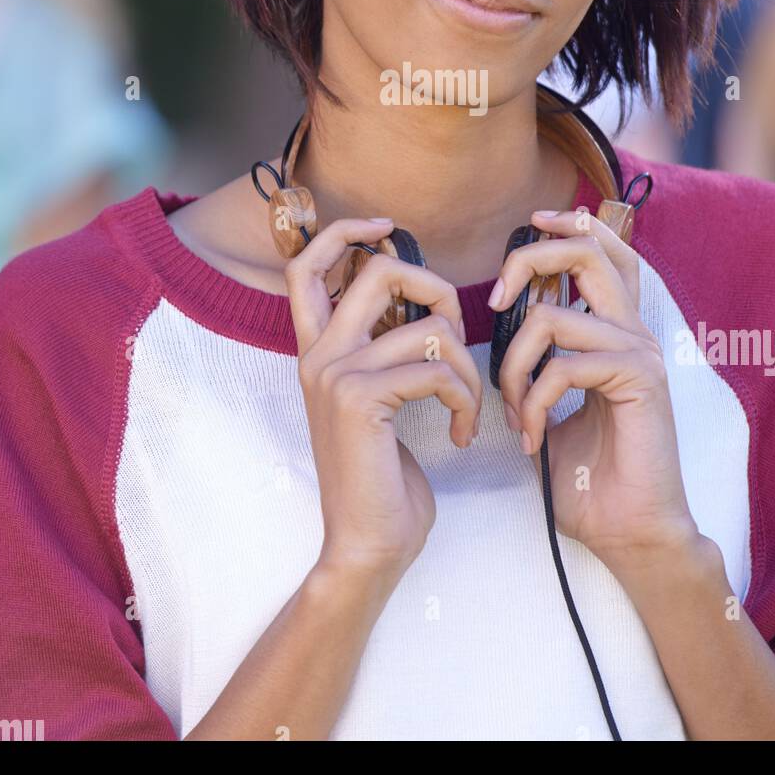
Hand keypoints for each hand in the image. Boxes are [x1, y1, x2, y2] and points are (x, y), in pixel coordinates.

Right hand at [286, 217, 482, 580]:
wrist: (368, 545)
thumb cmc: (384, 477)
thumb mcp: (379, 401)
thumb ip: (385, 351)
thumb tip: (425, 308)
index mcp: (318, 351)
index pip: (306, 265)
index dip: (345, 232)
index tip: (387, 229)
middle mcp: (318, 354)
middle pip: (378, 271)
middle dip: (437, 289)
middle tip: (456, 332)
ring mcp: (334, 373)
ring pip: (427, 325)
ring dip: (468, 366)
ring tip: (467, 405)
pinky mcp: (360, 398)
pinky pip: (438, 368)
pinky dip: (465, 398)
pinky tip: (460, 432)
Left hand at [488, 209, 699, 564]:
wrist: (628, 532)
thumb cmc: (587, 477)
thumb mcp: (548, 409)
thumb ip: (534, 366)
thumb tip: (495, 336)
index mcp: (614, 331)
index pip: (604, 251)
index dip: (570, 224)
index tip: (530, 223)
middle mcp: (632, 332)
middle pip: (588, 251)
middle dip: (530, 259)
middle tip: (496, 299)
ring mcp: (640, 353)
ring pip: (553, 317)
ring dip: (512, 367)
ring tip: (509, 412)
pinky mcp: (640, 380)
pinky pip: (563, 366)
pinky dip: (531, 402)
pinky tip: (530, 438)